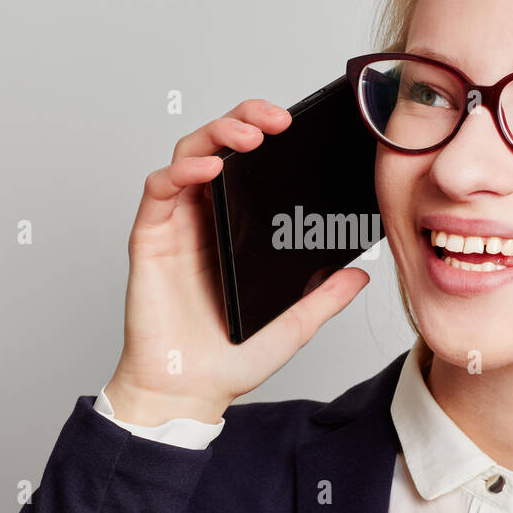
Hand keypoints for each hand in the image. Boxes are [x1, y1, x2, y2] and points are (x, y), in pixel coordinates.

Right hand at [104, 99, 370, 425]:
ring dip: (218, 134)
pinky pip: (160, 189)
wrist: (189, 393)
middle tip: (280, 119)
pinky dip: (182, 171)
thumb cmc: (230, 358)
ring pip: (189, 154)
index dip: (270, 135)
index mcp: (237, 228)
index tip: (303, 128)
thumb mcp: (295, 323)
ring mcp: (176, 224)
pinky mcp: (150, 238)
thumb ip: (325, 296)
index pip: (251, 164)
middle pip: (219, 145)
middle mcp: (205, 217)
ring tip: (250, 135)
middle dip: (246, 119)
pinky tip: (208, 169)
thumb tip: (362, 273)